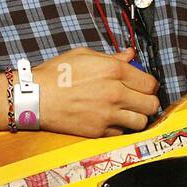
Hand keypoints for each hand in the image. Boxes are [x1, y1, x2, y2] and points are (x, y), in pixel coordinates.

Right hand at [30, 46, 160, 137]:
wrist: (35, 97)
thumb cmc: (56, 74)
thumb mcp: (85, 55)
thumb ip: (113, 57)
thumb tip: (130, 54)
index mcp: (114, 71)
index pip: (150, 83)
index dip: (149, 85)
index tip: (144, 85)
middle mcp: (115, 94)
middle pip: (151, 104)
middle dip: (148, 101)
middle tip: (140, 99)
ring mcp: (108, 114)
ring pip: (142, 122)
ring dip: (138, 116)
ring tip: (128, 111)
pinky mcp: (98, 131)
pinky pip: (122, 132)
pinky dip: (120, 127)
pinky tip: (111, 118)